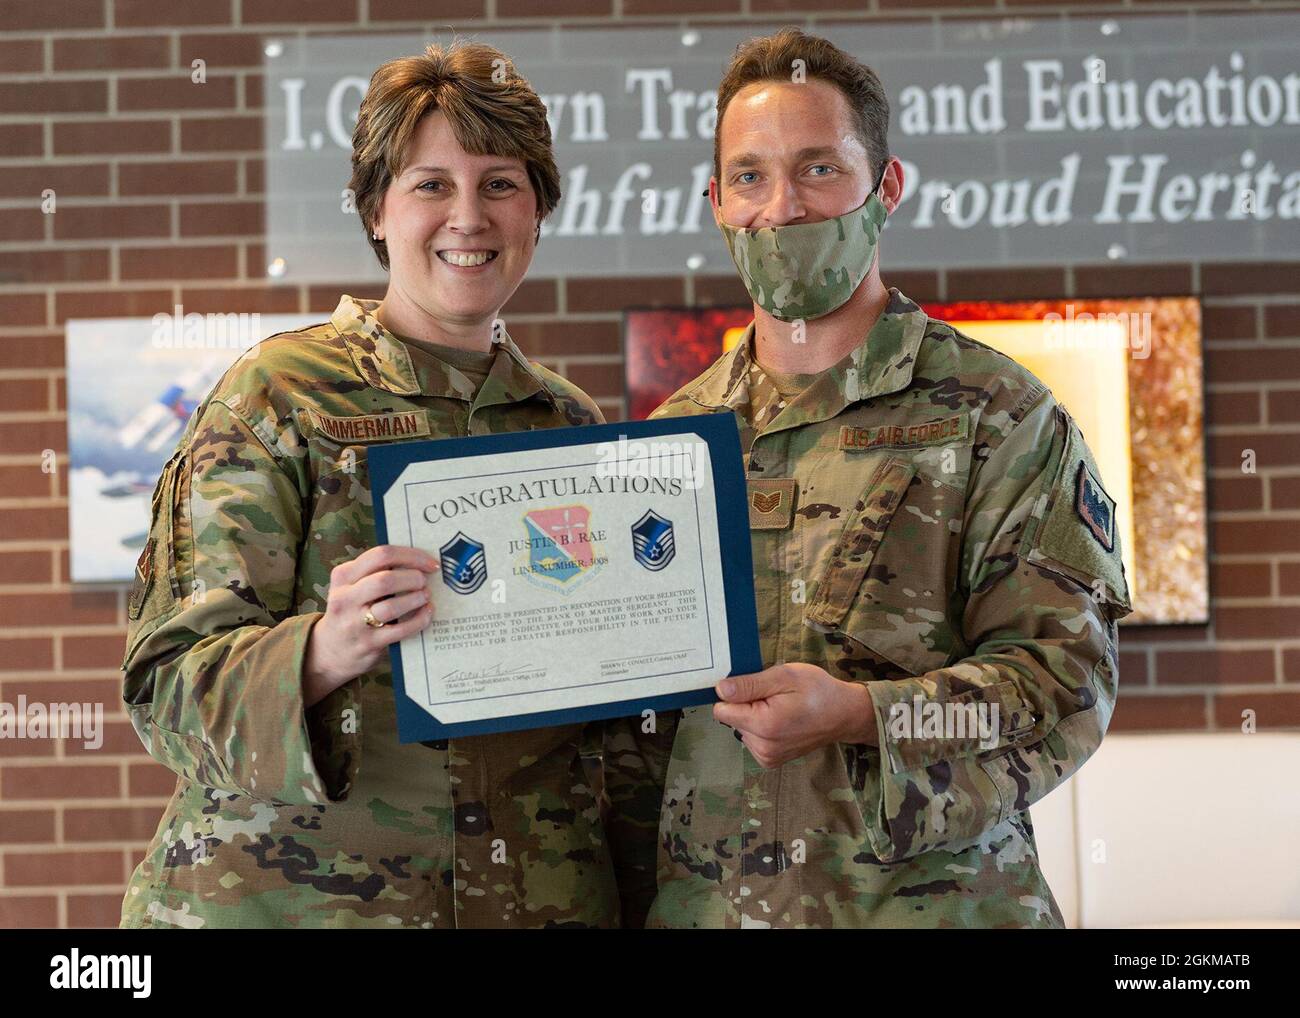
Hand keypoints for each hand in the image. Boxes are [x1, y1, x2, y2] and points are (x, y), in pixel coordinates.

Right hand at [303, 545, 437, 706]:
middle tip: (425, 581)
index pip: (380, 555)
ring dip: (415, 599)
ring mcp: (355, 623)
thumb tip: (419, 563)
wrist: (329, 651)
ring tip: (425, 596)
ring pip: (392, 606)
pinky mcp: (369, 643)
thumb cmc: (350, 611)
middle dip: (413, 578)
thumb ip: (375, 572)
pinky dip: (419, 620)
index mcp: (343, 576)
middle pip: (386, 579)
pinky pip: (400, 630)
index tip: (429, 562)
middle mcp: (345, 598)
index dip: (411, 556)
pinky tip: (426, 614)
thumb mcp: (352, 586)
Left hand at [713, 663, 876, 768]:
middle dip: (747, 706)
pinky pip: (752, 739)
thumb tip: (720, 690)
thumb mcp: (784, 676)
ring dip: (755, 717)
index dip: (735, 694)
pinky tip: (782, 721)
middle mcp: (762, 747)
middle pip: (731, 719)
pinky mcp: (771, 761)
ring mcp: (767, 757)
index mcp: (764, 725)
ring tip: (781, 708)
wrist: (844, 714)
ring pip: (740, 729)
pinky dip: (762, 729)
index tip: (755, 688)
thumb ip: (749, 684)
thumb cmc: (817, 690)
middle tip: (774, 697)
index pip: (722, 710)